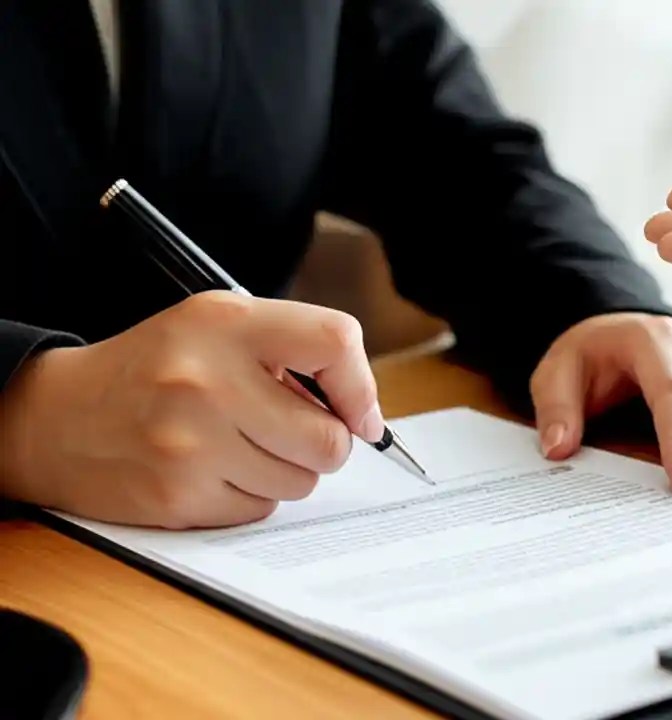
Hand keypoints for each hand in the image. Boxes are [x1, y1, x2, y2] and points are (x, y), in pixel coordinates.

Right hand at [0, 291, 383, 528]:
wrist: (57, 418)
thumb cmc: (157, 370)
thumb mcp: (216, 327)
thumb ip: (293, 350)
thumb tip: (366, 417)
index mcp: (225, 323)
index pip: (334, 342)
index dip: (361, 386)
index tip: (359, 413)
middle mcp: (207, 379)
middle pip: (329, 438)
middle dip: (324, 444)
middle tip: (291, 434)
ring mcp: (190, 443)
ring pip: (301, 482)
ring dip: (285, 473)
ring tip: (240, 446)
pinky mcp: (177, 497)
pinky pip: (260, 510)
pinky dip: (249, 498)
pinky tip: (212, 471)